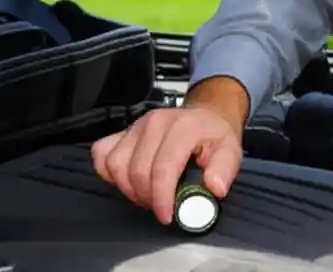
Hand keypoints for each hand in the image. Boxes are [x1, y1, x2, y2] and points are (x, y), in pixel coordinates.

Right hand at [91, 77, 247, 224]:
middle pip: (137, 171)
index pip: (163, 169)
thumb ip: (224, 169)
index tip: (166, 216)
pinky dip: (110, 173)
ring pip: (116, 165)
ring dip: (129, 188)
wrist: (205, 116)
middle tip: (161, 206)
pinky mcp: (123, 131)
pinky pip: (102, 154)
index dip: (161, 199)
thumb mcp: (230, 151)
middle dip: (147, 198)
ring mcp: (136, 126)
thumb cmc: (213, 136)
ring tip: (148, 195)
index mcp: (183, 128)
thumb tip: (215, 187)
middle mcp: (156, 123)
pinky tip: (128, 180)